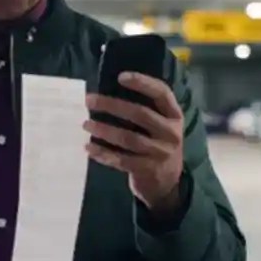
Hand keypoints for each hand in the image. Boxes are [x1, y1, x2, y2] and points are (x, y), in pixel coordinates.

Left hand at [85, 72, 184, 213]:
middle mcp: (170, 133)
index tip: (120, 77)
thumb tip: (109, 91)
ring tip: (86, 124)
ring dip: (104, 130)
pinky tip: (88, 147)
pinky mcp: (147, 170)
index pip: (162, 93)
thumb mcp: (160, 125)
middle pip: (140, 114)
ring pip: (128, 138)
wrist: (167, 183)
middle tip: (89, 100)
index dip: (142, 83)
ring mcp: (160, 153)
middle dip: (112, 105)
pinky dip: (103, 153)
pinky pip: (121, 160)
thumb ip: (146, 110)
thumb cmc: (157, 144)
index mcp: (174, 115)